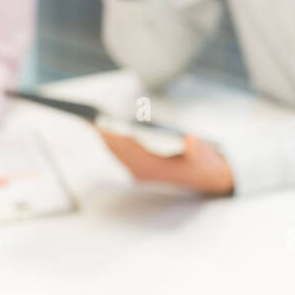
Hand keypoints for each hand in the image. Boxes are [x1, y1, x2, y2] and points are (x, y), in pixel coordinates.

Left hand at [98, 129, 233, 195]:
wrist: (207, 179)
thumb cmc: (204, 164)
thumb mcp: (205, 156)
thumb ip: (197, 149)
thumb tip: (190, 140)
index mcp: (153, 168)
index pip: (127, 149)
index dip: (112, 135)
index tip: (99, 123)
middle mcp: (142, 171)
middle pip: (116, 149)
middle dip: (102, 132)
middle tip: (87, 115)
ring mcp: (138, 170)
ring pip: (115, 150)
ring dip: (104, 134)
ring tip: (90, 117)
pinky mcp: (138, 167)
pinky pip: (119, 151)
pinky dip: (111, 138)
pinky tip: (105, 126)